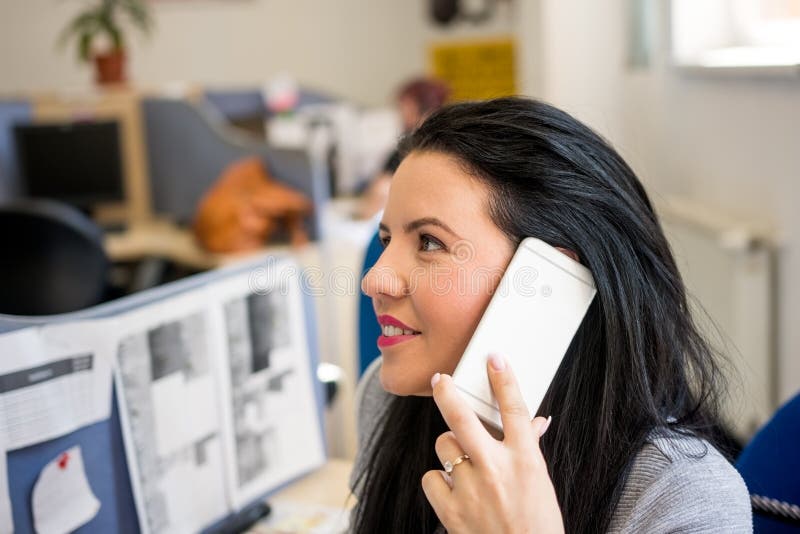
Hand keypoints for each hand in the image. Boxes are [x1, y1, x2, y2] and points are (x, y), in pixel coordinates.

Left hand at [421, 354, 563, 533]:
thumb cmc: (538, 525)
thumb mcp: (541, 484)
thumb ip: (528, 449)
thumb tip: (534, 421)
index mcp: (525, 460)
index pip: (514, 408)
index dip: (503, 379)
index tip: (494, 358)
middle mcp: (496, 469)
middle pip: (463, 416)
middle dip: (447, 392)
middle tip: (440, 380)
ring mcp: (471, 489)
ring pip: (444, 446)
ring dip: (450, 449)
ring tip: (462, 463)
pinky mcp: (451, 510)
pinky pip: (431, 478)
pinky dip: (439, 481)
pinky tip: (452, 488)